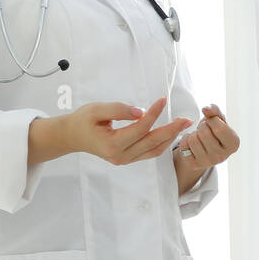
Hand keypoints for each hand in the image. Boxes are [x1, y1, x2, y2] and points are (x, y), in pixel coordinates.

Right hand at [63, 97, 191, 165]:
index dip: (154, 113)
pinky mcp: (127, 159)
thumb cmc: (83, 121)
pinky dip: (162, 143)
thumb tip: (141, 112)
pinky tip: (170, 133)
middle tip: (187, 119)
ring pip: (154, 150)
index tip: (163, 99)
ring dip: (170, 138)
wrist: (72, 136)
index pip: (140, 128)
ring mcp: (124, 160)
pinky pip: (149, 152)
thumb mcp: (96, 110)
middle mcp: (120, 156)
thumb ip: (118, 110)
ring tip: (183, 125)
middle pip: (152, 142)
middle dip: (172, 130)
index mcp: (111, 145)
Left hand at [173, 103, 239, 170]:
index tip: (213, 124)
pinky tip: (192, 144)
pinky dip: (186, 140)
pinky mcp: (194, 165)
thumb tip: (206, 109)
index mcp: (233, 144)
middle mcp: (222, 156)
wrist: (205, 148)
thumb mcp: (218, 119)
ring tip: (199, 137)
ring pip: (193, 139)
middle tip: (205, 131)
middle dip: (202, 127)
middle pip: (204, 132)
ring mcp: (208, 162)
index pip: (218, 127)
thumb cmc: (214, 131)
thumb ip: (214, 110)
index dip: (212, 120)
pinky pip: (184, 146)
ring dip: (193, 133)